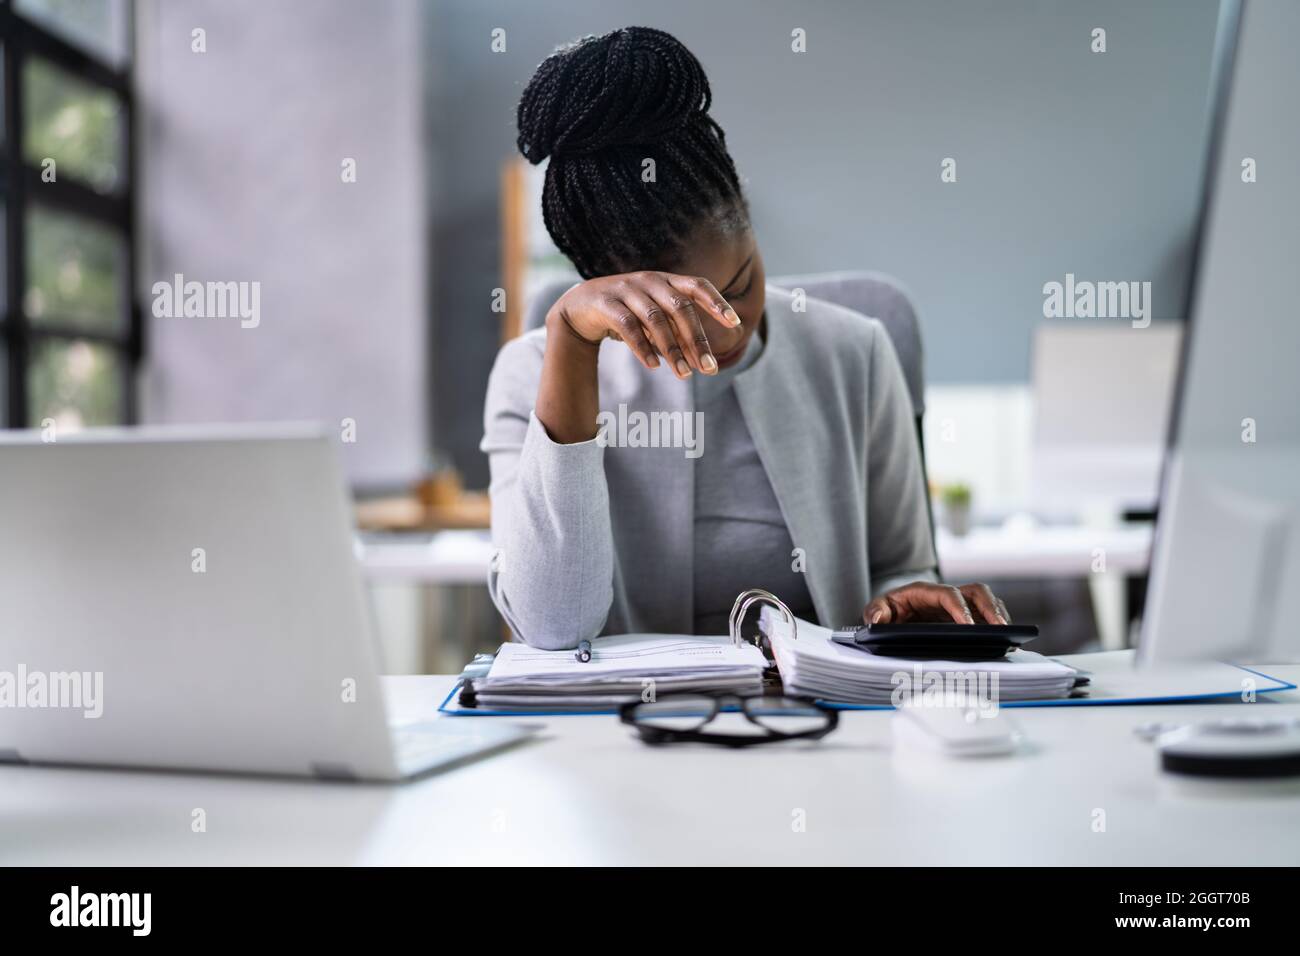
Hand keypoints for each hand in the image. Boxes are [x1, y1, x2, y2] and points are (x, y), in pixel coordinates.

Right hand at [547, 271, 741, 378]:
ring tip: (684, 375)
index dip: (717, 303)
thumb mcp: (655, 317)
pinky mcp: (605, 304)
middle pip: (680, 307)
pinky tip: (654, 366)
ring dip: (672, 349)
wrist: (579, 309)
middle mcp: (649, 281)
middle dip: (697, 339)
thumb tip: (707, 359)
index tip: (735, 323)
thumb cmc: (627, 314)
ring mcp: (625, 290)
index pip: (697, 285)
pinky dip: (642, 347)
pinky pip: (627, 326)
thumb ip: (677, 331)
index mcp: (666, 281)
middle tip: (710, 369)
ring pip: (655, 319)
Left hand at [864, 582, 1009, 625]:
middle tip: (1000, 629)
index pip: (949, 594)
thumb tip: (876, 620)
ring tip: (1009, 637)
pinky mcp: (967, 615)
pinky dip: (999, 625)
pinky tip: (1006, 641)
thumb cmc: (888, 610)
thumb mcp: (877, 609)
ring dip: (999, 616)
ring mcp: (959, 604)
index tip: (968, 628)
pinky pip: (988, 615)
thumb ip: (874, 612)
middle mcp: (946, 594)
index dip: (960, 609)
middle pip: (976, 592)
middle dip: (991, 608)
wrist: (894, 613)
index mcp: (925, 591)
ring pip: (987, 601)